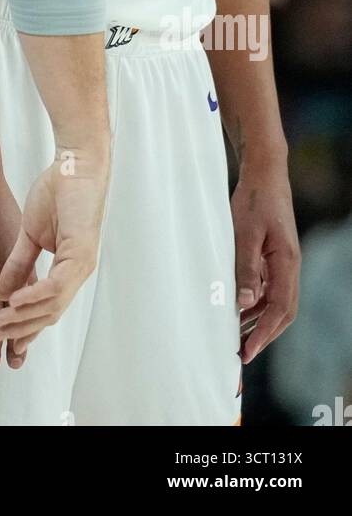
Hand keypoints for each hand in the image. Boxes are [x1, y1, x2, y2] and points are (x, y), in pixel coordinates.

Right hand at [0, 149, 109, 350]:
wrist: (73, 164)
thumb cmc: (57, 191)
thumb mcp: (30, 233)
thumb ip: (18, 263)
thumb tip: (2, 290)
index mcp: (68, 267)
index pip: (47, 307)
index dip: (26, 325)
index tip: (4, 337)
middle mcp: (78, 271)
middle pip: (49, 313)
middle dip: (21, 329)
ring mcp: (82, 264)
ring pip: (53, 304)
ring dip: (24, 317)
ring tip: (0, 323)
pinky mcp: (81, 253)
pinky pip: (56, 284)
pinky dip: (34, 296)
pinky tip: (15, 300)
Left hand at [233, 160, 299, 362]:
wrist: (264, 173)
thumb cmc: (255, 199)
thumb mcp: (245, 233)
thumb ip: (246, 268)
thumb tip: (244, 303)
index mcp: (286, 262)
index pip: (279, 309)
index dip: (263, 333)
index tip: (246, 351)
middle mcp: (289, 265)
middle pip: (283, 311)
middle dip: (264, 334)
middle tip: (242, 352)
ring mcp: (283, 261)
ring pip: (275, 300)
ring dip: (258, 319)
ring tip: (236, 335)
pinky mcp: (274, 254)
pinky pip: (268, 286)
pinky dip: (255, 301)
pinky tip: (238, 307)